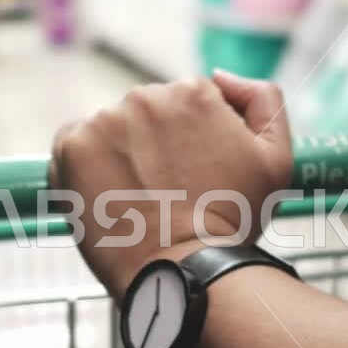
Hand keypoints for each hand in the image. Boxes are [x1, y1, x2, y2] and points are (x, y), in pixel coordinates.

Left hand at [49, 70, 293, 296]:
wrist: (182, 271)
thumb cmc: (233, 222)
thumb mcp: (276, 159)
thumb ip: (262, 100)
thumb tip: (220, 76)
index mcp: (193, 92)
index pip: (185, 105)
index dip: (191, 143)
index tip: (194, 177)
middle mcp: (145, 97)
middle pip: (147, 115)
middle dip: (154, 145)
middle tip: (166, 192)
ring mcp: (103, 121)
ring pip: (112, 130)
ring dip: (121, 154)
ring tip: (137, 199)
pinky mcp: (71, 148)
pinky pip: (75, 145)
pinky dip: (86, 167)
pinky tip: (108, 196)